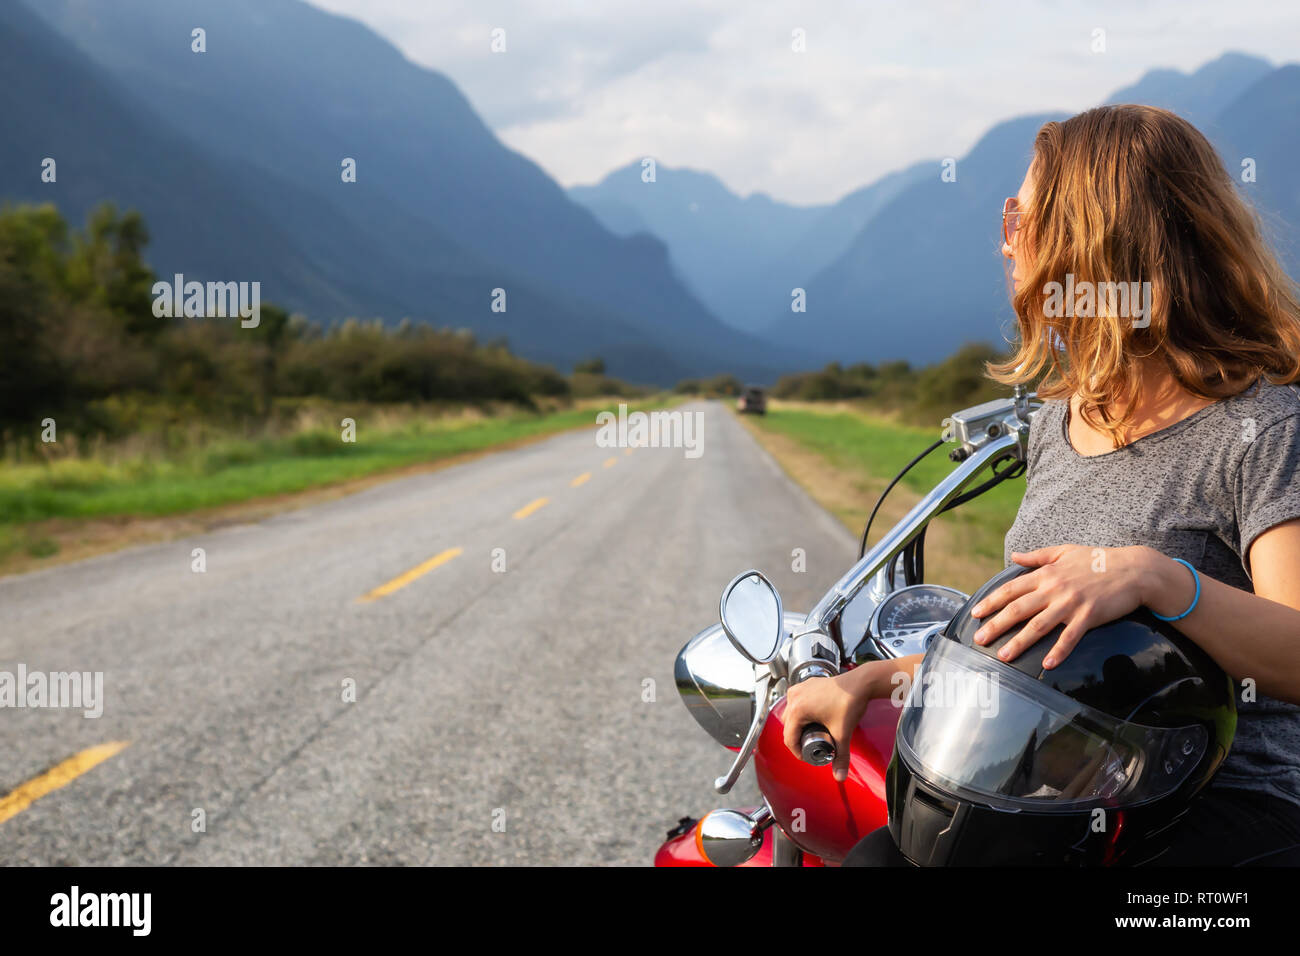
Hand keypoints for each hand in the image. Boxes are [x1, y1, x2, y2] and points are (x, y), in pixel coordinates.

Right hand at [781, 667, 873, 782]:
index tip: (807, 756)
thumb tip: (840, 775)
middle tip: (812, 745)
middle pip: (788, 726)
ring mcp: (800, 689)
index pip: (789, 738)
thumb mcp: (842, 733)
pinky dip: (802, 712)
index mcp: (798, 709)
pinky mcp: (806, 685)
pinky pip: (797, 702)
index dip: (797, 752)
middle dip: (798, 738)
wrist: (860, 683)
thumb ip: (841, 757)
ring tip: (813, 732)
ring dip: (798, 725)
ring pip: (791, 713)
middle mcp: (794, 697)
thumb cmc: (849, 701)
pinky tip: (814, 717)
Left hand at [971, 544, 1156, 667]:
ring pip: (1039, 626)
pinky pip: (1070, 637)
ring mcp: (1071, 603)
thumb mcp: (1064, 552)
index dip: (991, 601)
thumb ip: (1037, 556)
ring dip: (1020, 642)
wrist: (1134, 570)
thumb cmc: (1098, 559)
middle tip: (979, 640)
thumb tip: (1014, 555)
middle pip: (1018, 609)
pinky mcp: (1089, 616)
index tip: (975, 613)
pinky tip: (1046, 664)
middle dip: (996, 625)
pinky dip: (1058, 651)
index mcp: (1046, 574)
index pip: (1011, 589)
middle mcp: (1054, 589)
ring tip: (1003, 656)